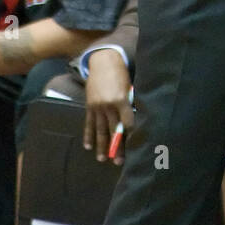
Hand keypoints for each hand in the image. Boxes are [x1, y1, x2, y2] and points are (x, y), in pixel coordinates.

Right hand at [84, 49, 133, 163]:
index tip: (135, 147)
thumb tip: (136, 120)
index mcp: (121, 100)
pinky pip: (89, 123)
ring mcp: (97, 107)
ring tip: (102, 159)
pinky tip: (88, 146)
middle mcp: (108, 106)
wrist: (103, 62)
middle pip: (113, 130)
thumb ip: (130, 104)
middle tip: (119, 162)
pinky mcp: (89, 106)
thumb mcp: (129, 87)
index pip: (128, 122)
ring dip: (101, 145)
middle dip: (116, 146)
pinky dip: (88, 135)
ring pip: (100, 130)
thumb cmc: (121, 74)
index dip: (132, 135)